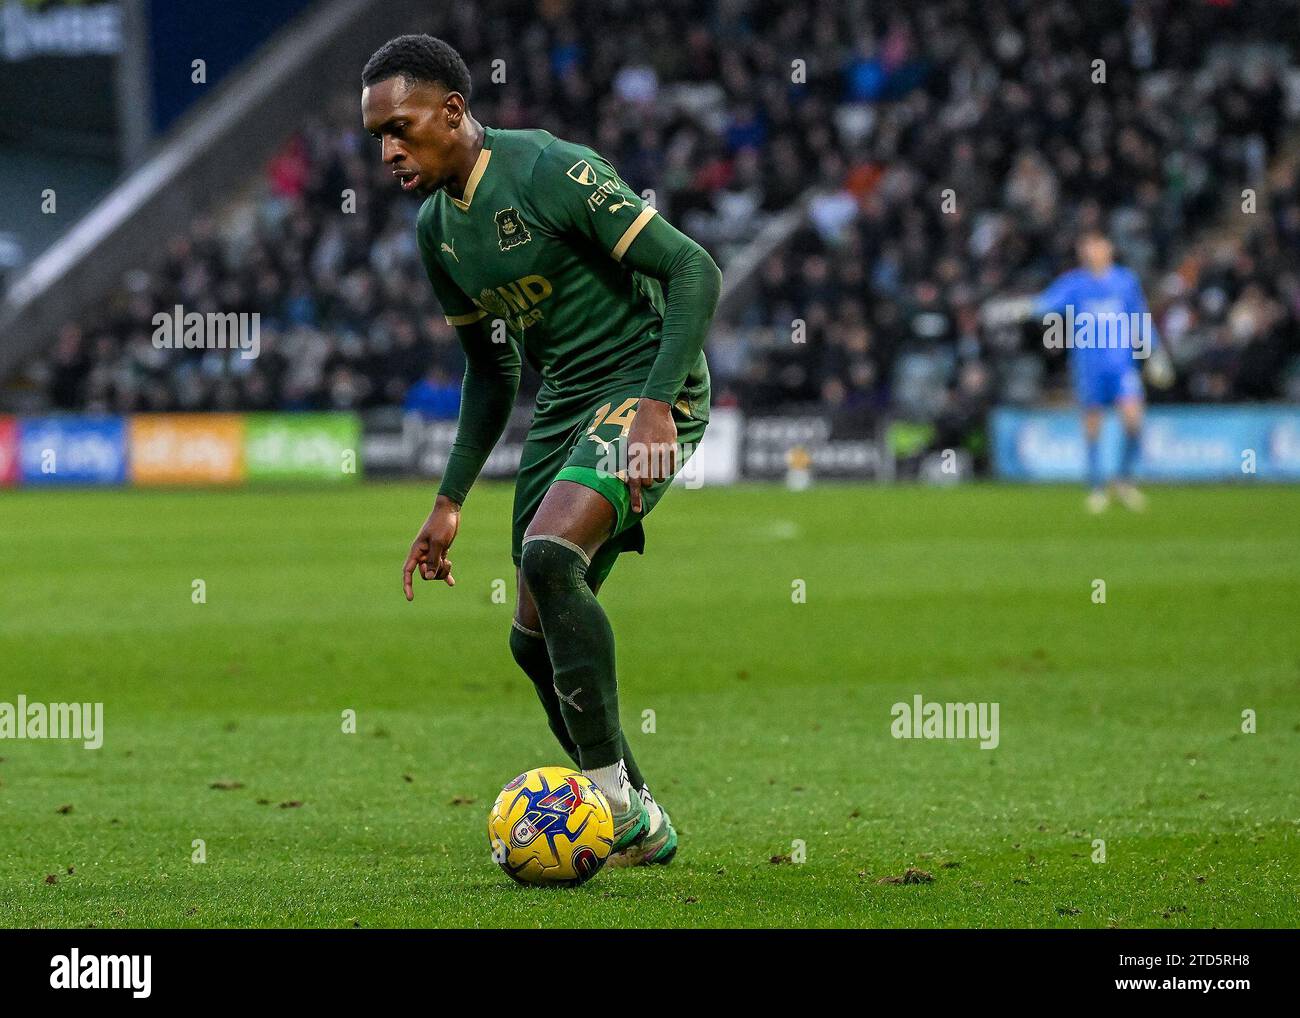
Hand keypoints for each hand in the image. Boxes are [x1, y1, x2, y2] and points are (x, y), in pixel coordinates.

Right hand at [402, 494, 459, 600]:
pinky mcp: (440, 552)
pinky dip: (446, 574)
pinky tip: (451, 584)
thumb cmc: (442, 524)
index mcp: (416, 551)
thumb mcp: (438, 542)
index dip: (407, 585)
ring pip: (434, 572)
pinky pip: (441, 567)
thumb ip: (433, 560)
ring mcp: (431, 554)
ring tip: (449, 563)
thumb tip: (428, 577)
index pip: (407, 571)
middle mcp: (422, 554)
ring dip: (442, 572)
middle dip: (435, 574)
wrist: (449, 511)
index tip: (410, 598)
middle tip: (444, 562)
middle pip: (425, 574)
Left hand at [624, 398, 677, 514]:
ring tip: (655, 459)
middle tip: (646, 469)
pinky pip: (670, 468)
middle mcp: (647, 455)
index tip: (637, 510)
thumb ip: (633, 463)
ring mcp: (660, 452)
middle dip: (647, 480)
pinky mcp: (671, 449)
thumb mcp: (630, 444)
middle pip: (648, 481)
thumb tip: (635, 482)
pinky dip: (667, 466)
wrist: (654, 409)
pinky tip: (663, 456)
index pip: (634, 481)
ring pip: (660, 476)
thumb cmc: (639, 428)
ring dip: (657, 473)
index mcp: (634, 454)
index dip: (635, 497)